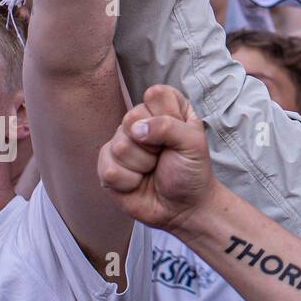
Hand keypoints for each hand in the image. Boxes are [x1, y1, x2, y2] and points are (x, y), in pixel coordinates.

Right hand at [98, 85, 215, 234]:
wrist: (183, 207)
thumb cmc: (191, 171)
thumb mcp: (193, 144)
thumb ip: (169, 126)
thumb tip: (136, 129)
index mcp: (166, 109)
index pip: (155, 94)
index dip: (168, 116)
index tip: (179, 135)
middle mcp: (141, 122)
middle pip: (131, 118)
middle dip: (153, 145)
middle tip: (163, 156)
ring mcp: (121, 143)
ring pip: (119, 145)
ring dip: (142, 165)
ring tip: (152, 170)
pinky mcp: (107, 166)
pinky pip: (108, 169)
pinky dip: (129, 182)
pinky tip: (138, 183)